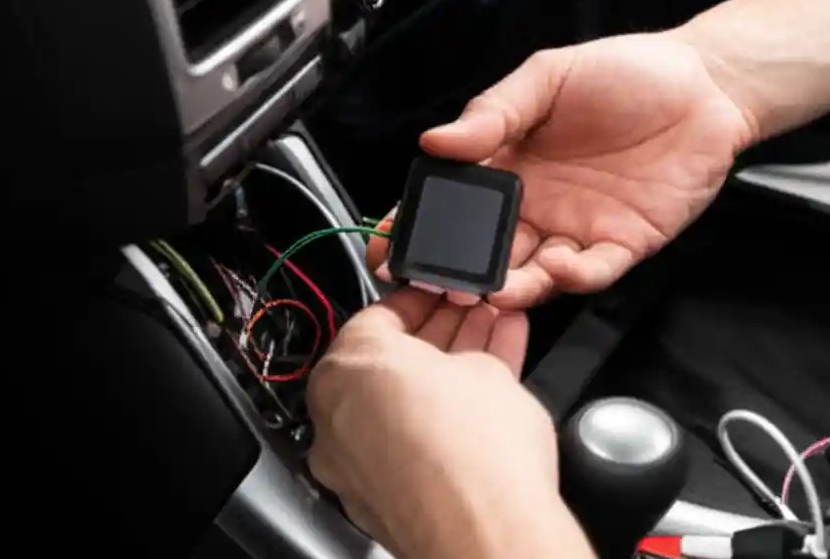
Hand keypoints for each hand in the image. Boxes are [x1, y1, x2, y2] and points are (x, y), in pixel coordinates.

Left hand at [306, 290, 590, 558]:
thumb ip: (469, 349)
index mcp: (347, 367)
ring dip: (446, 374)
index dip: (427, 298)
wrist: (485, 534)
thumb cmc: (475, 452)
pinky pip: (407, 443)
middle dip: (440, 336)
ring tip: (492, 349)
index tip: (450, 294)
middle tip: (474, 319)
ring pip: (400, 404)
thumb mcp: (483, 367)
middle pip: (389, 361)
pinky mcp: (377, 501)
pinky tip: (487, 397)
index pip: (381, 314)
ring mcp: (353, 464)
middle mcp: (337, 417)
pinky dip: (440, 420)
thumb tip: (471, 351)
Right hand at [368, 32, 757, 308]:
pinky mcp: (622, 245)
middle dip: (456, 271)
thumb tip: (436, 141)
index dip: (416, 225)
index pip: (452, 204)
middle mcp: (536, 206)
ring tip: (491, 289)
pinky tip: (558, 269)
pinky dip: (572, 279)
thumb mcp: (549, 77)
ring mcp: (577, 230)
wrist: (705, 85)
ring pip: (532, 272)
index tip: (387, 243)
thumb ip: (495, 112)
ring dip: (508, 286)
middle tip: (435, 281)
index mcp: (508, 165)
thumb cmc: (626, 74)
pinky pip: (591, 273)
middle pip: (485, 250)